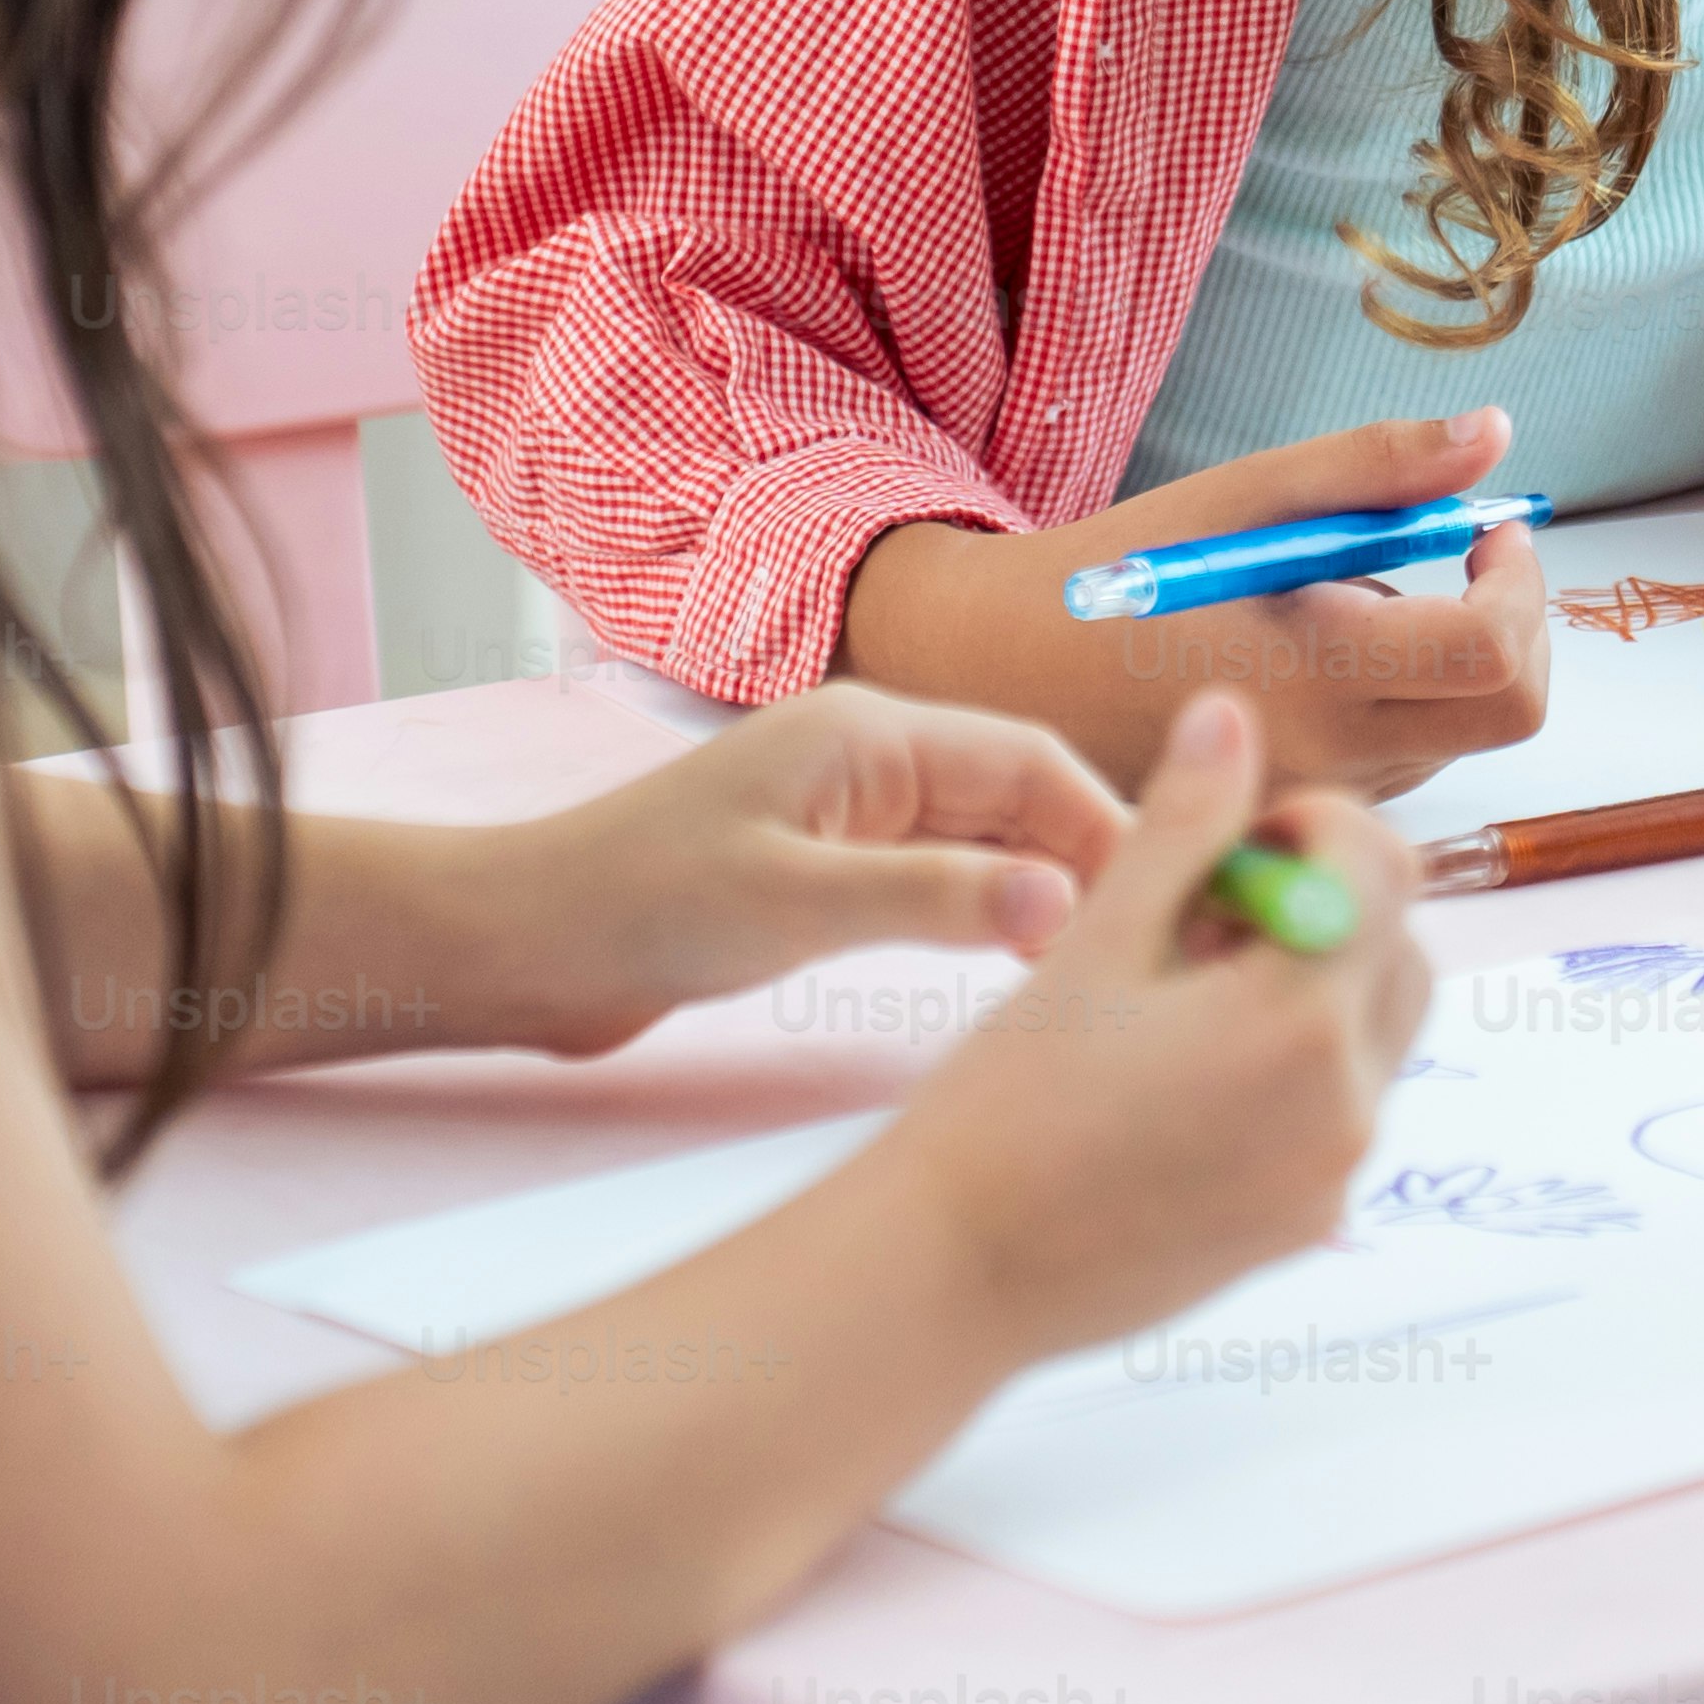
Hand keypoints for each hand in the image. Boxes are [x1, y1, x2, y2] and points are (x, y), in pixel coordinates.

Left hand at [471, 684, 1130, 1056]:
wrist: (526, 945)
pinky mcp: (827, 869)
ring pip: (987, 839)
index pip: (1031, 761)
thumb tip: (1066, 903)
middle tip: (1163, 944)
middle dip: (1094, 858)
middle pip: (1021, 795)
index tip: (1177, 897)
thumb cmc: (642, 906)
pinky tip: (1025, 969)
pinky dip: (992, 912)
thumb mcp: (797, 903)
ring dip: (1047, 889)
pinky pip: (942, 878)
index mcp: (871, 734)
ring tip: (1112, 963)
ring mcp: (850, 814)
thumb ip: (933, 898)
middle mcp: (872, 759)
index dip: (1111, 824)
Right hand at [840, 404, 1556, 797]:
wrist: (1004, 675)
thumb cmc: (1123, 573)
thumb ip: (1377, 465)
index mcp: (1321, 672)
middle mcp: (1332, 757)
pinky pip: (1399, 766)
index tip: (1487, 528)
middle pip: (1508, 716)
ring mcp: (1317, 800)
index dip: (1520, 584)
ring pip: (1457, 740)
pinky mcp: (1297, 818)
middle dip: (1514, 625)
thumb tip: (1496, 433)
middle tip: (1463, 556)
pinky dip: (1399, 704)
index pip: (1497, 658)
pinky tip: (1317, 657)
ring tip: (1345, 602)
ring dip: (1449, 663)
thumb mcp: (1245, 497)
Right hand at [858, 687, 1431, 1365]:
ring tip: (1186, 995)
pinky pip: (1339, 1111)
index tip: (1231, 842)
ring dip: (1313, 983)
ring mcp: (1333, 1174)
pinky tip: (1184, 1073)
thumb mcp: (1094, 940)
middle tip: (1201, 915)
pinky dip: (1295, 1065)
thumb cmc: (1007, 1107)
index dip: (1316, 824)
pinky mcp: (1307, 1225)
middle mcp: (1345, 1102)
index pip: (1384, 865)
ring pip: (1375, 1031)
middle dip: (1322, 904)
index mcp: (1300, 1018)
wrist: (956, 1276)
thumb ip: (1181, 824)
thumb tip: (1230, 714)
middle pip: (1397, 947)